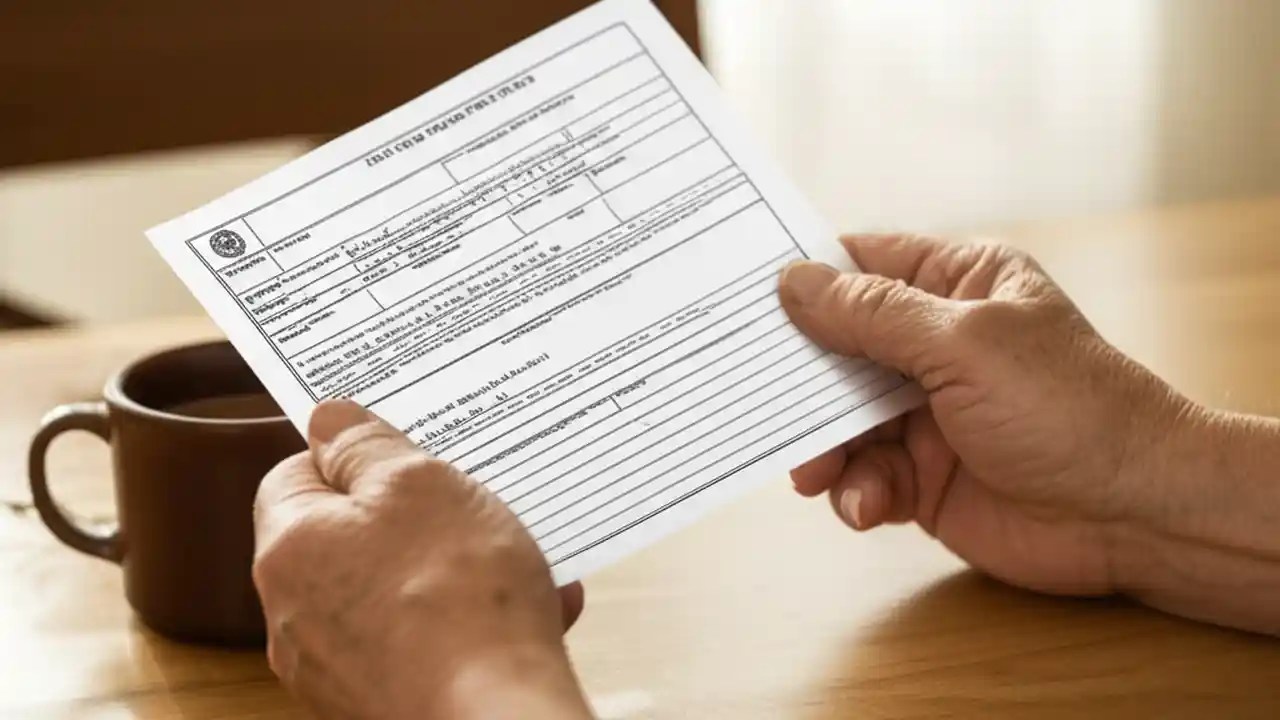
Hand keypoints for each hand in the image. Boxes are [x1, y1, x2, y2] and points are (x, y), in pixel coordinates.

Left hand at [253, 400, 592, 719]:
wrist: (492, 715)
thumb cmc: (457, 595)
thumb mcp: (418, 483)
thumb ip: (365, 445)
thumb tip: (327, 420)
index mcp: (289, 549)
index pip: (296, 475)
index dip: (353, 456)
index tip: (404, 451)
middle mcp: (297, 615)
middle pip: (349, 537)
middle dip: (415, 516)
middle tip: (468, 502)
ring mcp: (337, 668)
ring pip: (396, 591)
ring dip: (453, 569)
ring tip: (516, 560)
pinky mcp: (382, 700)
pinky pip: (424, 642)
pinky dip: (468, 623)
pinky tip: (531, 611)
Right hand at [778, 234, 1189, 595]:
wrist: (1133, 514)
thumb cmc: (1068, 407)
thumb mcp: (963, 343)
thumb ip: (872, 315)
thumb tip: (793, 282)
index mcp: (958, 284)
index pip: (863, 264)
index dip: (805, 277)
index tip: (744, 294)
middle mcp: (937, 344)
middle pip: (839, 347)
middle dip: (804, 378)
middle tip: (761, 396)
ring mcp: (928, 412)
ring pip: (842, 419)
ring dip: (825, 447)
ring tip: (817, 472)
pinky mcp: (923, 476)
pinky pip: (864, 475)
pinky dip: (857, 490)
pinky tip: (868, 504)